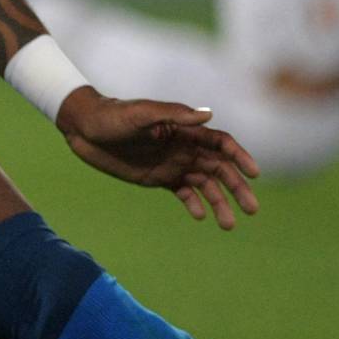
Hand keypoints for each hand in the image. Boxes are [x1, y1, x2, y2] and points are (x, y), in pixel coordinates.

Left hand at [56, 88, 260, 229]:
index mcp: (185, 130)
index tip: (254, 174)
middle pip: (221, 169)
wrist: (84, 128)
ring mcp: (172, 164)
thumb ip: (174, 115)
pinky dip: (194, 204)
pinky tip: (200, 216)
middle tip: (252, 210)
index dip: (240, 157)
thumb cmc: (114, 115)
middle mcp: (184, 148)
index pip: (222, 144)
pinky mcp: (158, 178)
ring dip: (220, 203)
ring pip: (205, 186)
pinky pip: (183, 193)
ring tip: (229, 225)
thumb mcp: (142, 113)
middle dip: (238, 189)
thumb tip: (208, 115)